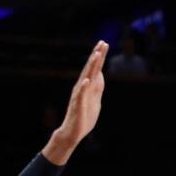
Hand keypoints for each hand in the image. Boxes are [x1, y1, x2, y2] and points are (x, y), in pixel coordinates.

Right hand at [47, 42, 107, 158]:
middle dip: (96, 56)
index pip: (95, 68)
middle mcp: (83, 88)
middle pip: (90, 69)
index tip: (103, 43)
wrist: (72, 133)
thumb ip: (97, 89)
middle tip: (102, 43)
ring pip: (85, 78)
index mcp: (88, 87)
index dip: (99, 57)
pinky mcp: (78, 106)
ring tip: (96, 55)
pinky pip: (80, 95)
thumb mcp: (95, 101)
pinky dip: (84, 87)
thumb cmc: (83, 118)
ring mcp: (80, 96)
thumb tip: (100, 76)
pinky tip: (87, 80)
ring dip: (90, 67)